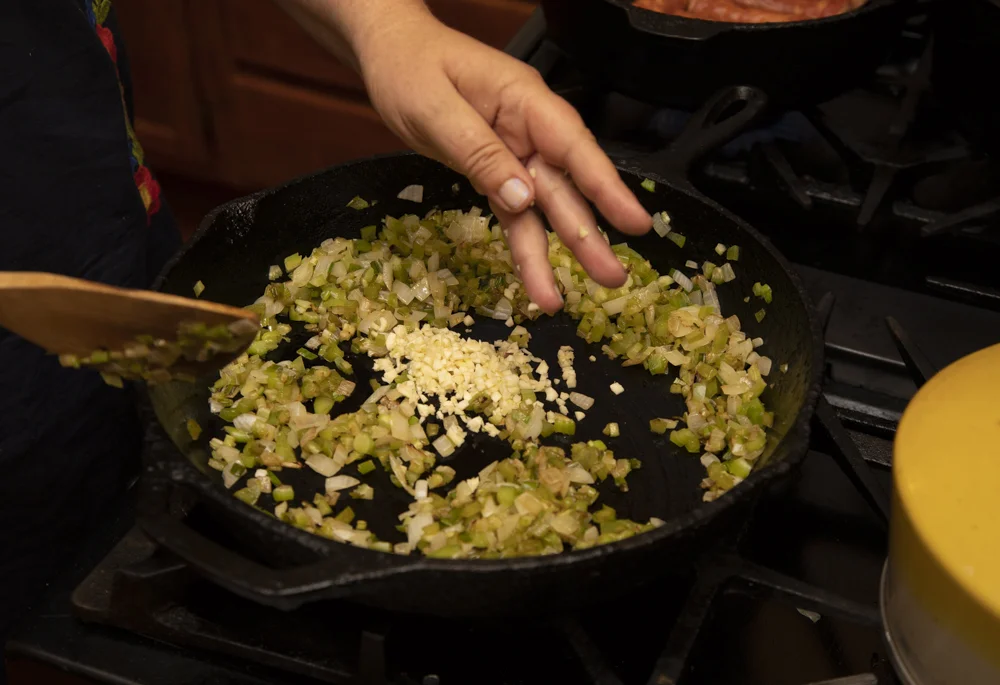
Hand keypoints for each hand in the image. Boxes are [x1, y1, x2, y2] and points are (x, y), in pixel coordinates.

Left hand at [354, 13, 651, 312]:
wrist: (389, 55)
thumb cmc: (410, 69)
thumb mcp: (437, 108)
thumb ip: (480, 152)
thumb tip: (522, 198)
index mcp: (524, 101)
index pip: (574, 146)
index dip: (607, 187)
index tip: (634, 222)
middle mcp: (528, 130)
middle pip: (566, 186)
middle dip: (588, 234)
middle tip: (613, 278)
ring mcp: (514, 154)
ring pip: (543, 209)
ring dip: (557, 253)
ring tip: (566, 299)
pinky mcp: (495, 174)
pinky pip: (514, 217)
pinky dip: (523, 250)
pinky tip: (535, 284)